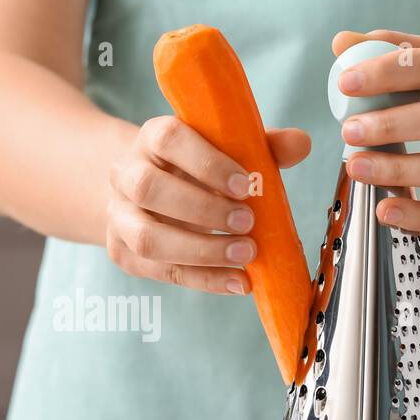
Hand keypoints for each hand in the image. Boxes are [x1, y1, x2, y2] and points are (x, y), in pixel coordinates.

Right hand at [107, 116, 310, 293]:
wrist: (148, 194)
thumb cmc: (195, 169)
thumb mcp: (226, 151)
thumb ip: (261, 146)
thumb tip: (300, 143)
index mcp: (152, 138)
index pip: (168, 139)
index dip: (206, 162)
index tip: (245, 184)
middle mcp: (126, 174)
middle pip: (148, 189)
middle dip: (201, 208)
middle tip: (248, 221)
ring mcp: (119, 216)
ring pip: (147, 238)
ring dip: (200, 250)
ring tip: (245, 254)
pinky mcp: (124, 252)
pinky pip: (161, 272)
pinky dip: (204, 279)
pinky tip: (238, 281)